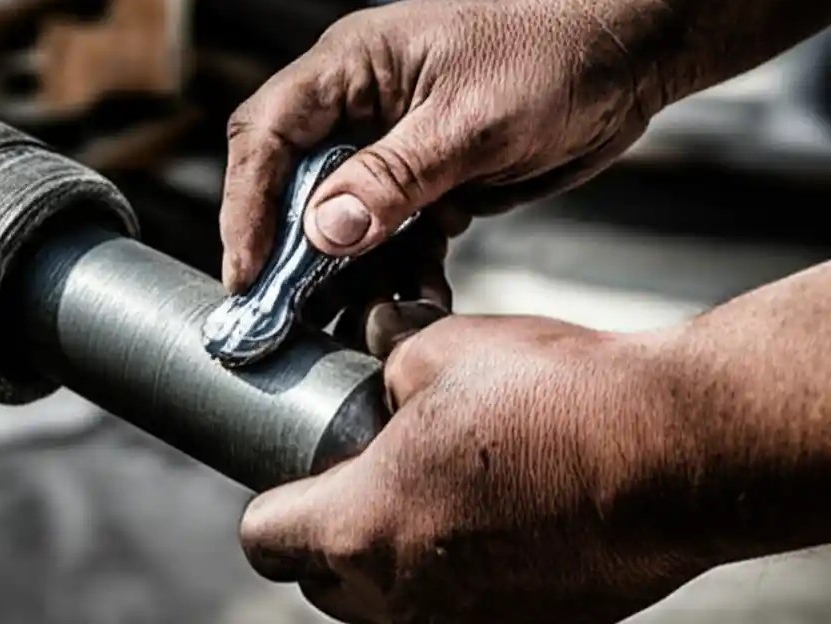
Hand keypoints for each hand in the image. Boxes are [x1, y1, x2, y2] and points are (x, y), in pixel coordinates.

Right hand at [220, 0, 662, 293]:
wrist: (626, 55)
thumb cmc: (553, 55)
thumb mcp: (471, 122)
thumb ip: (394, 178)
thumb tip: (323, 233)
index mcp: (351, 68)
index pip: (267, 135)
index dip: (247, 205)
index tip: (249, 271)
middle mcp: (357, 106)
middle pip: (290, 182)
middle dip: (284, 249)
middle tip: (275, 312)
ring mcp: (389, 145)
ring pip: (339, 219)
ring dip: (345, 271)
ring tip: (346, 321)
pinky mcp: (424, 180)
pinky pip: (390, 234)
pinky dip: (399, 271)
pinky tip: (414, 303)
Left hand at [240, 315, 717, 623]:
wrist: (676, 454)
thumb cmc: (558, 404)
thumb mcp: (442, 350)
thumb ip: (387, 355)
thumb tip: (377, 343)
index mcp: (362, 527)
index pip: (263, 538)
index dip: (271, 501)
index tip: (294, 475)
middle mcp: (403, 598)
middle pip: (322, 583)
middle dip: (327, 537)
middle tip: (366, 478)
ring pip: (388, 607)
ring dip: (392, 560)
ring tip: (437, 496)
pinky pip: (459, 614)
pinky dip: (460, 578)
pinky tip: (498, 520)